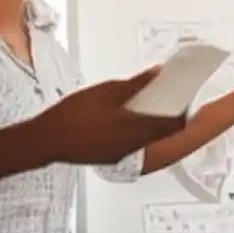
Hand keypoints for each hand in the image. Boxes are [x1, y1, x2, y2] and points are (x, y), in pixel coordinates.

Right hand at [0, 67, 180, 176]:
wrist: (45, 141)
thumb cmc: (73, 115)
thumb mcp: (106, 92)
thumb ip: (135, 84)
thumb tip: (157, 74)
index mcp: (136, 128)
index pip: (174, 123)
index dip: (184, 109)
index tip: (188, 95)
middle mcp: (134, 145)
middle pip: (165, 133)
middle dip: (172, 116)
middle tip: (172, 99)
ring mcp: (123, 154)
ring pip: (150, 139)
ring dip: (156, 124)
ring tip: (151, 105)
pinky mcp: (112, 158)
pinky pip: (135, 144)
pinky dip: (140, 131)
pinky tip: (130, 119)